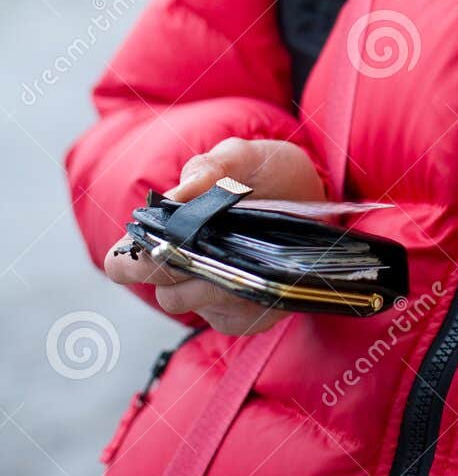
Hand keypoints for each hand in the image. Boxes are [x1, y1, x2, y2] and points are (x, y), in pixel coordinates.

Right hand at [104, 137, 326, 334]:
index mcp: (168, 233)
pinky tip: (263, 273)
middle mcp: (184, 271)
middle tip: (201, 248)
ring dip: (212, 279)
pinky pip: (233, 318)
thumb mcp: (244, 157)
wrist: (317, 196)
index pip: (123, 261)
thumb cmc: (268, 173)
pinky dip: (245, 296)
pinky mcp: (244, 314)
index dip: (130, 259)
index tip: (160, 242)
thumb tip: (180, 193)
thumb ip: (211, 167)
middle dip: (174, 270)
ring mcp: (213, 296)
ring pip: (192, 303)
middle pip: (158, 290)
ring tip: (242, 253)